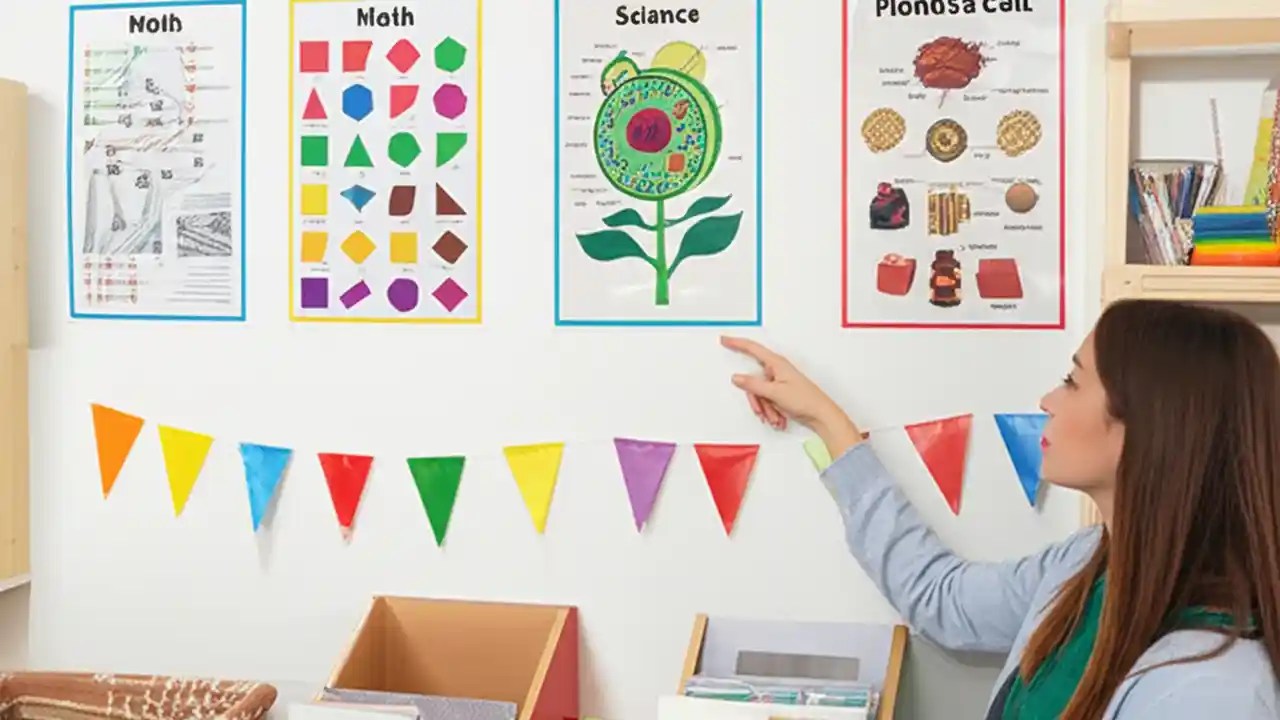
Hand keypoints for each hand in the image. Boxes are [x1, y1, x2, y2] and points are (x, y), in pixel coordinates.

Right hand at [720, 336, 859, 444]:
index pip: (752, 349)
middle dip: (756, 399)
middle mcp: (777, 370)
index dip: (737, 343)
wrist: (821, 415)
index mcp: (776, 363)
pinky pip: (767, 399)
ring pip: (759, 393)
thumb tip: (737, 377)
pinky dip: (770, 410)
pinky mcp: (782, 392)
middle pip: (754, 380)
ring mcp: (779, 381)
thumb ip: (753, 385)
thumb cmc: (805, 400)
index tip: (725, 340)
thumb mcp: (774, 393)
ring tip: (775, 417)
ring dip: (765, 408)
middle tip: (761, 411)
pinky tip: (778, 418)